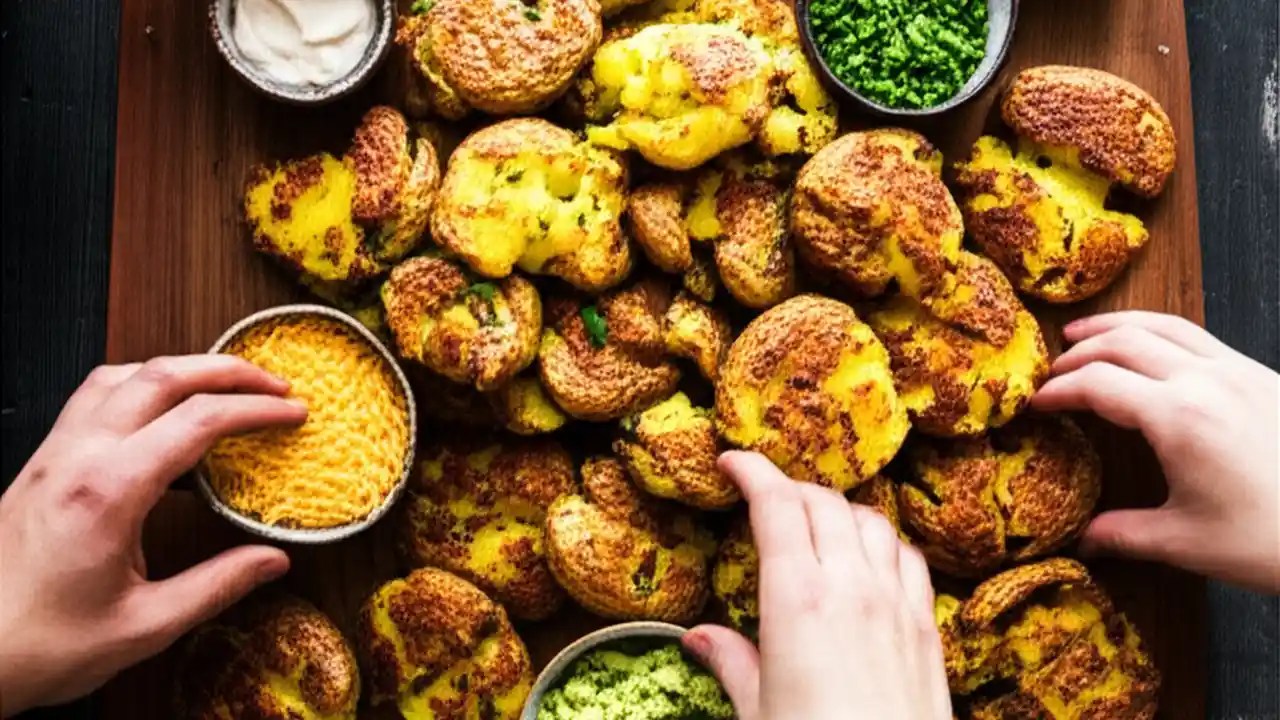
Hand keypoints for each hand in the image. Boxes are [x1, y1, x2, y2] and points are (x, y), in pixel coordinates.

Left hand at [0, 356, 306, 714]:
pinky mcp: (40, 465)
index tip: (294, 413)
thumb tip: (273, 560)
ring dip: (180, 369)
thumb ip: (216, 586)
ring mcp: (52, 455)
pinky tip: (163, 414)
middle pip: (160, 375)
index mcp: (107, 491)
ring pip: (121, 375)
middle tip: (273, 381)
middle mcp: (75, 457)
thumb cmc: (42, 646)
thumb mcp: (144, 626)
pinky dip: (140, 386)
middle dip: (227, 370)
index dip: (255, 409)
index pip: (197, 420)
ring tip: (223, 385)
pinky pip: (93, 398)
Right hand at [682, 452, 951, 719]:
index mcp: (799, 598)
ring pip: (871, 521)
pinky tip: (870, 558)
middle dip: (789, 488)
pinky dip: (884, 541)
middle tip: (764, 497)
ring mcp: (897, 603)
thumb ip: (732, 663)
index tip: (730, 462)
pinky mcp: (928, 628)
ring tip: (815, 521)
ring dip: (839, 509)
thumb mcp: (757, 712)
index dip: (752, 471)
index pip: (777, 505)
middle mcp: (852, 586)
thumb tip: (699, 637)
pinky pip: (908, 559)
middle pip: (823, 503)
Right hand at [1033, 311, 1279, 592]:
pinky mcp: (1263, 376)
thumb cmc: (1268, 540)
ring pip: (1165, 325)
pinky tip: (1150, 349)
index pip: (1097, 384)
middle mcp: (1206, 381)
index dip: (1057, 390)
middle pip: (1123, 342)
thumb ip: (1123, 533)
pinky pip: (1199, 337)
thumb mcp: (1184, 541)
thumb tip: (1082, 541)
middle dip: (1079, 352)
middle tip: (1052, 370)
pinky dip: (1160, 332)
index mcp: (1178, 417)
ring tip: (1085, 334)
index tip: (1035, 404)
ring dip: (1117, 327)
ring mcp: (1239, 372)